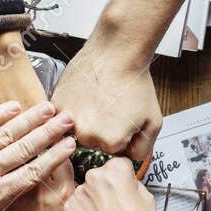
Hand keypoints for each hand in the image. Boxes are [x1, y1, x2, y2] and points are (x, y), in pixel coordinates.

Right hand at [53, 41, 161, 159]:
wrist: (117, 52)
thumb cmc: (134, 82)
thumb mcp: (153, 121)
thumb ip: (144, 148)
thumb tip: (131, 159)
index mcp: (110, 142)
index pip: (113, 150)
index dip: (120, 134)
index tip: (122, 118)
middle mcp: (86, 134)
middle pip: (93, 140)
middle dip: (102, 127)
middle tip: (111, 105)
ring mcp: (68, 118)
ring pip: (77, 128)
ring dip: (85, 118)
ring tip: (97, 98)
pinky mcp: (57, 102)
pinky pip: (62, 115)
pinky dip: (72, 107)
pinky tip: (85, 94)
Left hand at [62, 158, 158, 210]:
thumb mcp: (147, 198)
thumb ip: (133, 182)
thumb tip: (126, 180)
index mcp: (116, 170)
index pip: (117, 163)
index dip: (122, 177)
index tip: (123, 187)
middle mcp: (94, 177)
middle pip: (99, 175)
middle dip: (105, 187)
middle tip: (115, 206)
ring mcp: (79, 193)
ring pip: (86, 189)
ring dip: (93, 199)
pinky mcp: (69, 209)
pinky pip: (76, 204)